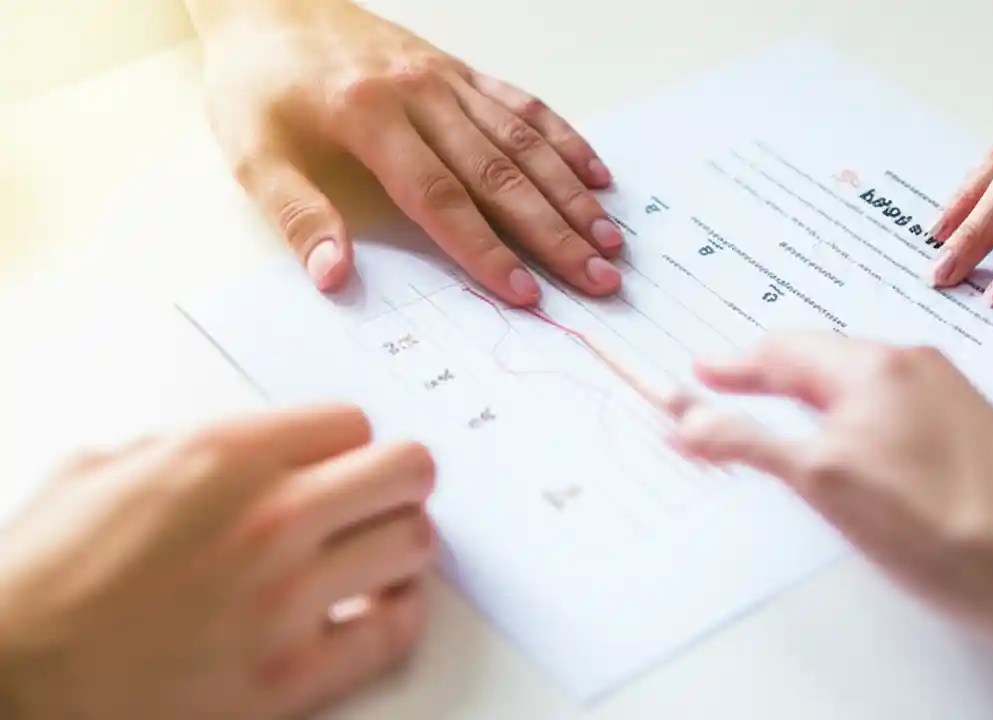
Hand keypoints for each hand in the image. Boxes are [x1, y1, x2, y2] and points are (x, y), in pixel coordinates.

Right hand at [0, 406, 436, 718]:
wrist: (8, 682)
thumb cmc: (39, 582)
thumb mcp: (100, 471)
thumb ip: (188, 449)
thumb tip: (245, 452)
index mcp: (221, 459)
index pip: (352, 422)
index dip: (348, 444)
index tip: (340, 462)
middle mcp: (267, 520)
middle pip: (407, 469)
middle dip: (399, 481)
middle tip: (381, 498)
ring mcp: (285, 602)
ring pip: (414, 543)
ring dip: (402, 545)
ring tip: (377, 554)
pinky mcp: (289, 679)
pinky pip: (394, 633)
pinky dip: (399, 616)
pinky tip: (377, 609)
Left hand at [188, 0, 623, 304]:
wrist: (270, 2)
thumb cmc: (258, 83)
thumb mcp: (252, 152)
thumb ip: (297, 215)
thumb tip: (334, 276)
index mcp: (369, 117)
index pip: (440, 198)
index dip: (485, 249)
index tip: (526, 291)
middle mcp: (420, 95)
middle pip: (499, 175)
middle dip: (554, 233)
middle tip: (599, 278)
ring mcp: (447, 80)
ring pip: (523, 142)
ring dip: (571, 194)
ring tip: (609, 240)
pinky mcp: (459, 70)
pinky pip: (522, 105)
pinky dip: (564, 140)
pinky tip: (596, 175)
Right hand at [670, 333, 992, 718]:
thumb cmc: (948, 525)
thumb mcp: (828, 482)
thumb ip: (752, 444)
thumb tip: (690, 423)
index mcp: (876, 364)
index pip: (784, 350)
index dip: (734, 366)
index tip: (702, 373)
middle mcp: (916, 366)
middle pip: (822, 361)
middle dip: (770, 376)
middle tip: (731, 388)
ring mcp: (950, 397)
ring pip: (861, 384)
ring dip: (812, 396)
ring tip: (782, 413)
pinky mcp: (972, 433)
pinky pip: (895, 407)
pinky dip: (853, 417)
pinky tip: (854, 445)